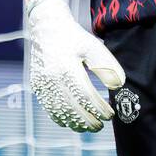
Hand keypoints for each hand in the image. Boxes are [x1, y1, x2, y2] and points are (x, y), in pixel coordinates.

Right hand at [23, 0, 125, 131]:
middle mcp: (52, 78)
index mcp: (67, 67)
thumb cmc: (75, 38)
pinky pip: (49, 109)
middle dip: (89, 121)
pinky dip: (62, 119)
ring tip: (90, 126)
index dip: (99, 109)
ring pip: (60, 112)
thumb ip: (107, 67)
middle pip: (72, 108)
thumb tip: (118, 87)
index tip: (110, 115)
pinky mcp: (38, 87)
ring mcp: (43, 84)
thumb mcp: (94, 47)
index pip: (86, 96)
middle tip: (101, 125)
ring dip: (76, 124)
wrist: (46, 29)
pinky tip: (74, 121)